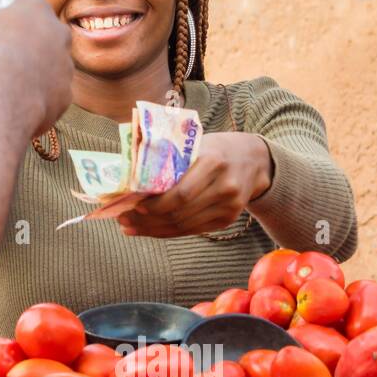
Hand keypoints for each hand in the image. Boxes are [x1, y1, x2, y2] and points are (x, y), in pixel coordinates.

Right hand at [0, 0, 71, 135]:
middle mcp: (57, 30)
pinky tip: (20, 101)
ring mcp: (66, 62)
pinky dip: (38, 94)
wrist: (6, 98)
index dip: (9, 4)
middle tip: (4, 51)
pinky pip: (51, 90)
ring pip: (51, 61)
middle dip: (27, 38)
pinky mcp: (66, 91)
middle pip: (42, 30)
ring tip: (11, 82)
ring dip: (35, 67)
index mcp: (35, 7)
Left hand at [117, 132, 272, 237]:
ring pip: (184, 225)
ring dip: (153, 229)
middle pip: (180, 212)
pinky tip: (149, 230)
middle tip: (123, 219)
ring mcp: (229, 206)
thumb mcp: (194, 144)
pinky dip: (168, 232)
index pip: (181, 193)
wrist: (253, 159)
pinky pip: (192, 230)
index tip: (133, 204)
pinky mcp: (228, 219)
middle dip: (147, 219)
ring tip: (130, 227)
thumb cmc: (214, 149)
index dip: (156, 204)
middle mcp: (224, 186)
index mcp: (213, 161)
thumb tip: (129, 176)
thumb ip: (168, 158)